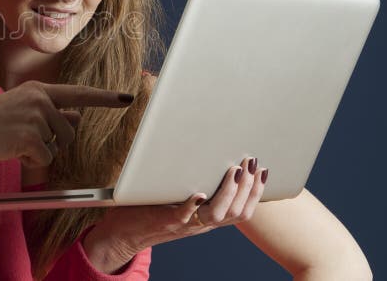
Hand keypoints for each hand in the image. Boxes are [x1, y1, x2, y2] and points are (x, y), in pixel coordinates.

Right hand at [0, 81, 132, 169]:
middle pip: (69, 130)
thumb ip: (49, 112)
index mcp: (38, 89)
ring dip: (40, 151)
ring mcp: (36, 116)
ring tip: (14, 142)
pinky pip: (45, 158)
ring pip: (58, 145)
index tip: (126, 98)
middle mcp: (40, 98)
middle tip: (22, 137)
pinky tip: (12, 151)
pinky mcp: (30, 136)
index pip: (78, 93)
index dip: (105, 97)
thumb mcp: (21, 110)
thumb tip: (76, 117)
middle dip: (52, 141)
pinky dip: (30, 161)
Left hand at [84, 158, 267, 272]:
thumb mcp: (179, 197)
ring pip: (217, 215)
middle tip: (252, 163)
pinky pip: (183, 217)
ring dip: (228, 192)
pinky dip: (192, 205)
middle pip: (237, 212)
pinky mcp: (165, 222)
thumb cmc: (150, 210)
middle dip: (248, 187)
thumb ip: (193, 182)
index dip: (256, 192)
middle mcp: (201, 223)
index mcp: (207, 218)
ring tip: (234, 169)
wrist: (123, 234)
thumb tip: (205, 152)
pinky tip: (199, 193)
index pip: (243, 210)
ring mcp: (185, 223)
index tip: (263, 171)